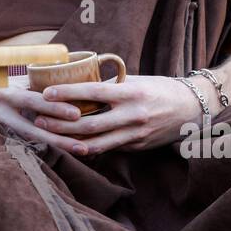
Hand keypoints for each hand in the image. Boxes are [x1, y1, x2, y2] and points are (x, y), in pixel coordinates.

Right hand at [0, 82, 95, 155]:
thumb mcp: (12, 79)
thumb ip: (34, 81)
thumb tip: (62, 71)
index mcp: (7, 94)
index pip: (33, 101)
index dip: (54, 108)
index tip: (76, 114)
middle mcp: (3, 112)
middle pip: (35, 130)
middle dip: (60, 138)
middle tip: (84, 146)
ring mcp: (2, 125)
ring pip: (34, 139)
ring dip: (58, 145)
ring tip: (81, 151)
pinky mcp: (5, 133)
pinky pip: (31, 140)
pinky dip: (50, 143)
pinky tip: (69, 148)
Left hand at [29, 74, 208, 155]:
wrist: (192, 108)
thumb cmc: (159, 88)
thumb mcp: (135, 81)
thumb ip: (109, 86)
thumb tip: (78, 86)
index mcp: (130, 93)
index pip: (93, 92)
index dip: (67, 93)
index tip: (46, 93)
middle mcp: (133, 115)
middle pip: (89, 124)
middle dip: (61, 125)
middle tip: (39, 120)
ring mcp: (135, 134)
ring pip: (96, 144)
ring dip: (69, 142)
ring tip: (49, 137)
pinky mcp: (137, 147)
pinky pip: (108, 149)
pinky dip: (88, 148)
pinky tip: (71, 146)